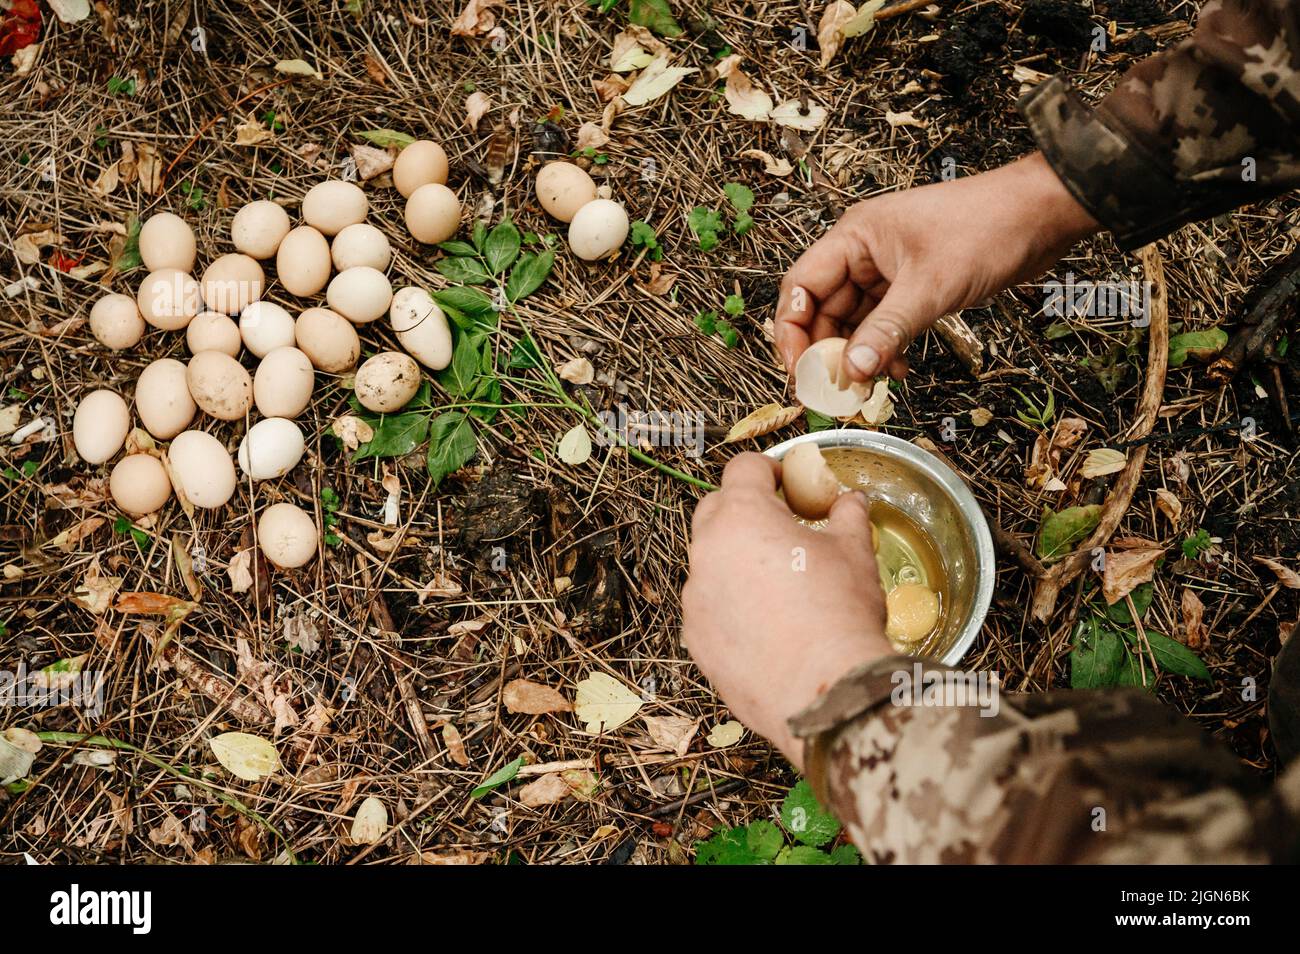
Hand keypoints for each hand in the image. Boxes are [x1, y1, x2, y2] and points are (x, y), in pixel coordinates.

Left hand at [682, 453, 893, 768]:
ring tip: (776, 582)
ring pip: (709, 564)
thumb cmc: (840, 614)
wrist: (825, 693)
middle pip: (715, 511)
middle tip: (780, 525)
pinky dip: (730, 607)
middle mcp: (707, 552)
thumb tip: (852, 502)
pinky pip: (709, 609)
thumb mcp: (855, 553)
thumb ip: (848, 517)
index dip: (768, 468)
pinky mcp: (696, 640)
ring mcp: (695, 599)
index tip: (786, 481)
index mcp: (742, 517)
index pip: (743, 469)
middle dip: (743, 510)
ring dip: (735, 562)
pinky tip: (764, 624)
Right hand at [775, 152, 1100, 382]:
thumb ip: (887, 331)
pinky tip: (897, 369)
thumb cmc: (988, 228)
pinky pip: (882, 323)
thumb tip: (850, 372)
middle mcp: (863, 252)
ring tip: (868, 387)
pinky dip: (884, 348)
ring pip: (853, 320)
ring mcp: (888, 269)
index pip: (801, 287)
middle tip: (834, 391)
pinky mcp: (912, 284)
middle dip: (826, 351)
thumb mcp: (931, 286)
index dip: (792, 331)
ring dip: (858, 355)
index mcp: (855, 236)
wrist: (1042, 214)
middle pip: (823, 308)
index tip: (799, 371)